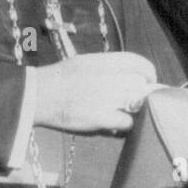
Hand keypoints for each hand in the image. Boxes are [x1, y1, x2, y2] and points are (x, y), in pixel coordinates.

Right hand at [29, 52, 159, 132]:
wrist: (38, 95)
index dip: (148, 71)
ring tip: (126, 113)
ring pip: (136, 105)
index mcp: (103, 61)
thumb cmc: (58, 78)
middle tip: (136, 100)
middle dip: (141, 94)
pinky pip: (126, 123)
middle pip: (140, 85)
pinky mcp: (101, 118)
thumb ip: (105, 67)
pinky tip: (116, 125)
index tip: (148, 79)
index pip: (138, 62)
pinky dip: (124, 125)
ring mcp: (106, 98)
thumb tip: (124, 74)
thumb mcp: (83, 62)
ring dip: (134, 110)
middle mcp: (108, 77)